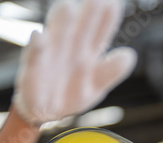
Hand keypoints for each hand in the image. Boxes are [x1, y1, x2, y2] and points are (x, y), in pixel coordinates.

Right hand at [12, 0, 137, 125]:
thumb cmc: (69, 94)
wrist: (42, 112)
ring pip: (56, 35)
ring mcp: (50, 56)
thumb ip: (111, 71)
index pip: (100, 31)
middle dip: (88, 12)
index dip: (108, 17)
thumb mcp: (95, 87)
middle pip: (80, 27)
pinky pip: (34, 56)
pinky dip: (36, 47)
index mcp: (86, 51)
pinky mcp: (32, 70)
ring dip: (62, 22)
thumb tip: (130, 55)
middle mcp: (68, 47)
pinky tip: (38, 36)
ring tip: (68, 6)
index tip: (115, 3)